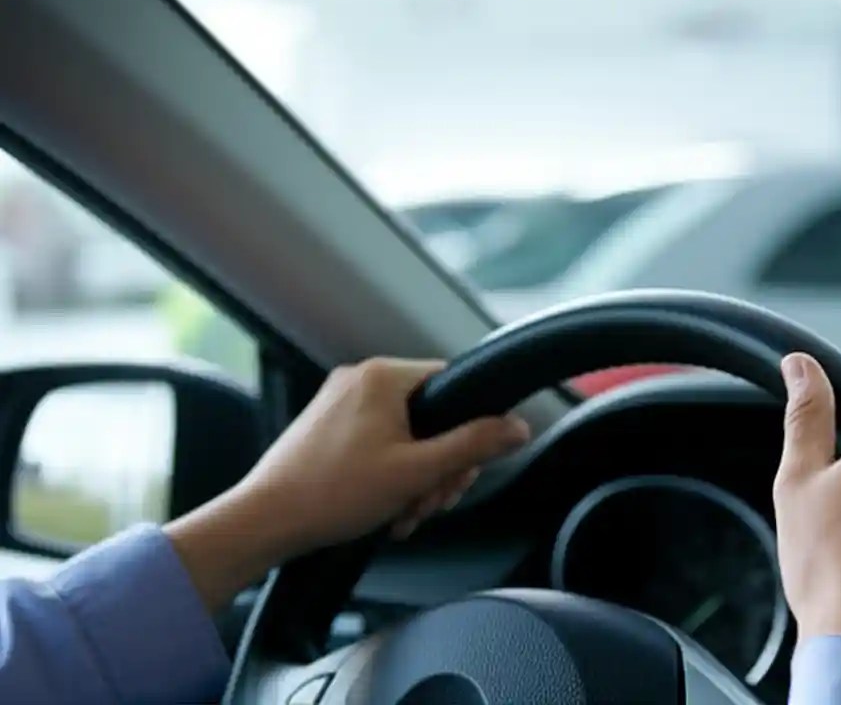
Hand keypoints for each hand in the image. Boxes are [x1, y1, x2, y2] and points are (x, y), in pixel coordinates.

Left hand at [164, 357, 528, 610]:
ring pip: (406, 436)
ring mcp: (339, 404)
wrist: (265, 522)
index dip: (469, 430)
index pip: (453, 385)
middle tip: (430, 500)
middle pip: (432, 416)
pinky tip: (385, 509)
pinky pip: (378, 445)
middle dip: (439, 466)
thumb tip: (517, 426)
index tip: (463, 467)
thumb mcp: (418, 472)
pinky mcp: (327, 428)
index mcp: (382, 376)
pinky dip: (389, 476)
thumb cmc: (330, 494)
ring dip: (416, 479)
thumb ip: (474, 445)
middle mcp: (359, 380)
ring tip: (402, 512)